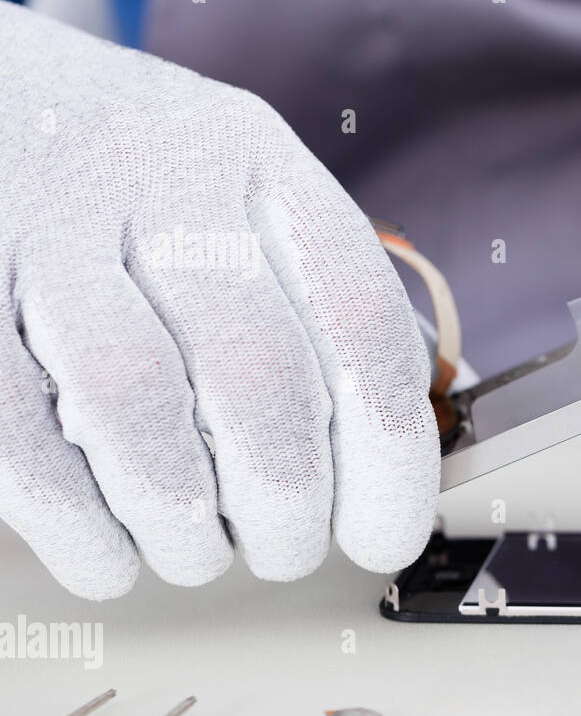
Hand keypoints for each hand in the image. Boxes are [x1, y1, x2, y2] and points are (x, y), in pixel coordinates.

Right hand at [0, 3, 437, 597]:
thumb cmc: (137, 188)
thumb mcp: (243, 201)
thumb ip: (320, 311)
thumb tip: (406, 450)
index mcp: (259, 161)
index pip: (360, 321)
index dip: (389, 453)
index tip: (385, 535)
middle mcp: (159, 173)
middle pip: (255, 370)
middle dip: (285, 497)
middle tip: (287, 548)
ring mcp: (43, 220)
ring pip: (130, 396)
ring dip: (179, 517)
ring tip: (197, 554)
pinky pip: (16, 429)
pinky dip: (75, 520)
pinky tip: (108, 551)